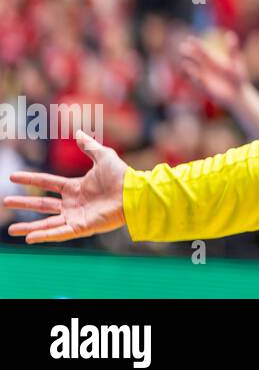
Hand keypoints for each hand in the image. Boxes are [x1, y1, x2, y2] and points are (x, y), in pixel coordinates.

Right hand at [3, 130, 127, 243]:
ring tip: (11, 231)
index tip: (13, 177)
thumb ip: (89, 145)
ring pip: (47, 224)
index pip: (48, 183)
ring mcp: (76, 216)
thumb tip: (78, 132)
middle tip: (5, 202)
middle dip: (24, 204)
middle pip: (43, 205)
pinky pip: (59, 233)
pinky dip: (44, 236)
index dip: (31, 179)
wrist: (134, 192)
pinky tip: (29, 238)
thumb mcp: (103, 156)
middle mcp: (73, 203)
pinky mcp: (81, 227)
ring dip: (29, 227)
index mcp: (76, 187)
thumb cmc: (122, 175)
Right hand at [178, 31, 251, 107]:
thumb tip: (230, 34)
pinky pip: (196, 83)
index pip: (202, 50)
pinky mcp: (204, 88)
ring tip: (186, 63)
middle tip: (182, 48)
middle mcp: (206, 68)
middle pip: (194, 59)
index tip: (189, 38)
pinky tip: (195, 76)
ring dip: (188, 67)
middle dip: (188, 53)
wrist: (238, 94)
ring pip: (191, 70)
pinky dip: (194, 79)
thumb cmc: (238, 77)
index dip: (196, 44)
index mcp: (213, 60)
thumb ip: (232, 49)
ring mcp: (203, 77)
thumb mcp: (235, 62)